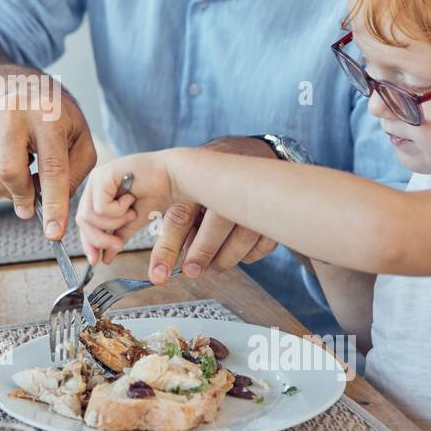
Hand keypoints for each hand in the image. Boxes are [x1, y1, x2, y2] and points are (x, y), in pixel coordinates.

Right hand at [0, 72, 95, 239]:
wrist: (19, 82)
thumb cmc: (55, 113)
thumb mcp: (80, 135)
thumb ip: (75, 172)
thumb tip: (54, 203)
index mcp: (48, 115)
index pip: (51, 168)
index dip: (53, 204)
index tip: (53, 232)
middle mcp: (14, 113)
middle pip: (9, 172)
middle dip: (22, 196)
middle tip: (32, 205)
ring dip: (11, 188)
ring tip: (25, 171)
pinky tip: (11, 160)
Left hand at [77, 151, 176, 265]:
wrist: (172, 178)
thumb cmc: (156, 193)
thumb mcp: (132, 222)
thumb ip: (117, 237)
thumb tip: (106, 257)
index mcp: (98, 193)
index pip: (84, 221)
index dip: (88, 242)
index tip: (97, 261)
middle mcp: (94, 184)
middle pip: (82, 220)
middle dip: (100, 238)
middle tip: (118, 244)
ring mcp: (97, 178)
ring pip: (89, 215)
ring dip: (113, 222)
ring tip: (131, 213)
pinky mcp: (102, 175)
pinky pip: (100, 207)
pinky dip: (117, 210)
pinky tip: (130, 200)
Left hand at [149, 135, 278, 281]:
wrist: (248, 154)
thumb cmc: (207, 181)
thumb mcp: (183, 192)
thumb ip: (174, 223)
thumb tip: (159, 262)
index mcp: (196, 183)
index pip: (179, 218)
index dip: (167, 250)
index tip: (158, 276)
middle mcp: (227, 188)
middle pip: (217, 222)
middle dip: (203, 252)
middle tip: (191, 271)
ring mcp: (254, 198)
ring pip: (244, 237)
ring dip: (226, 258)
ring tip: (213, 264)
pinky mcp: (272, 213)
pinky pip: (263, 244)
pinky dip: (249, 255)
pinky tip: (238, 250)